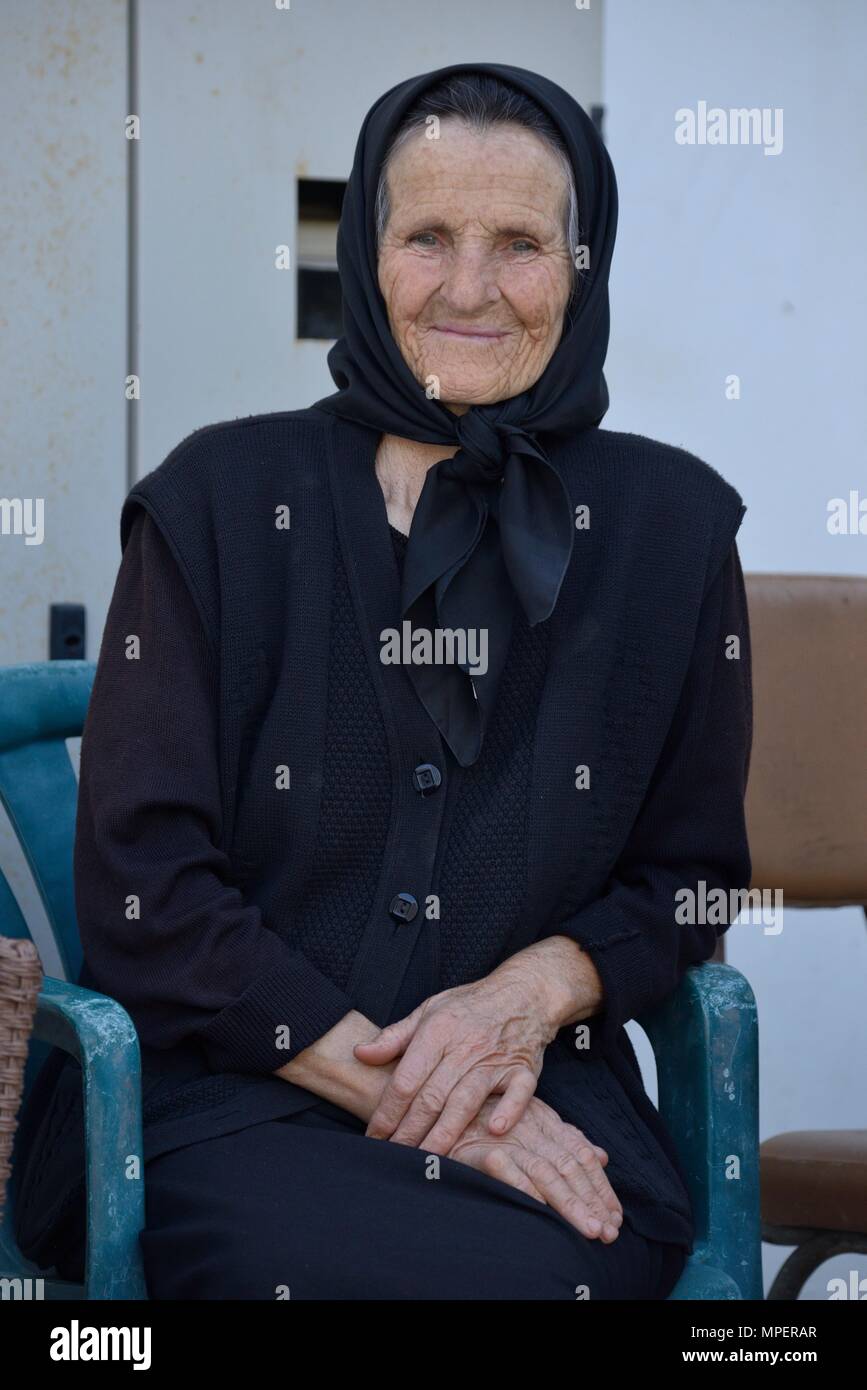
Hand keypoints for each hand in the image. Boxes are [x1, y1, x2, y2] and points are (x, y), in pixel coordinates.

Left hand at [355, 945, 587, 1152]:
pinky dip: (509, 1110)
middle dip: (409, 1132)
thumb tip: (360, 1053)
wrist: (523, 993)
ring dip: (445, 1134)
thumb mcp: (429, 1010)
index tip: (374, 1135)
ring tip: (427, 1160)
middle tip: (394, 1159)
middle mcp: (465, 1047)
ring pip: (466, 1102)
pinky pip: (518, 1093)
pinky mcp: (523, 1070)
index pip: (406, 1079)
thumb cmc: (470, 1006)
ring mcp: (496, 1060)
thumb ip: (394, 1037)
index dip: (387, 1111)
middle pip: (432, 1097)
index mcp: (438, 1031)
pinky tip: (494, 1131)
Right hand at [447, 1096, 622, 1241]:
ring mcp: (505, 1140)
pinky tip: (542, 1210)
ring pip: (545, 1172)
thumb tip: (601, 1157)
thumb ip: (567, 1138)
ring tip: (589, 1229)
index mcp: (546, 1121)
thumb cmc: (490, 1119)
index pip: (581, 1155)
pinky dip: (525, 1189)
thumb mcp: (534, 1120)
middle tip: (608, 1231)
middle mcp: (530, 1129)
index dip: (601, 1186)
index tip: (615, 1215)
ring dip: (570, 1203)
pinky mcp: (479, 1151)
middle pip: (569, 1166)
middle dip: (592, 1201)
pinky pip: (506, 1170)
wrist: (446, 1110)